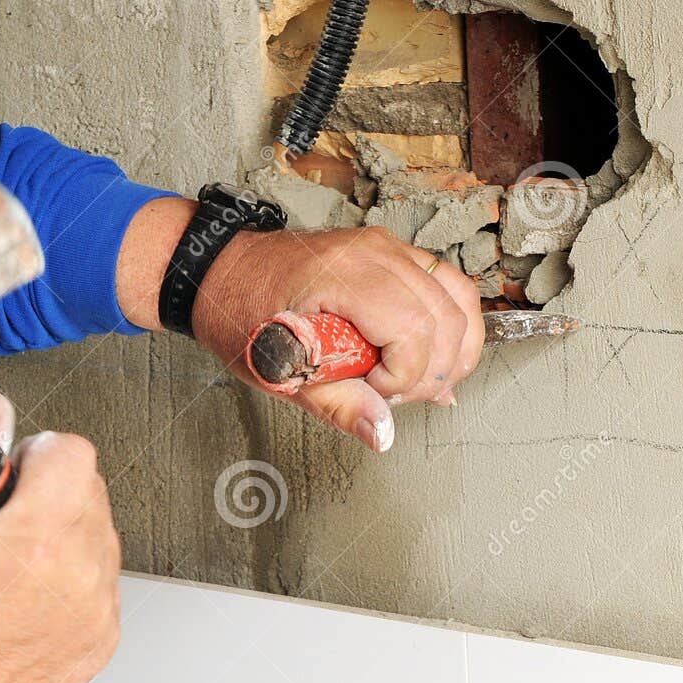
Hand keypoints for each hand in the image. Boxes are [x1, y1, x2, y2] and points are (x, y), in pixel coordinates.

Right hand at [0, 394, 121, 682]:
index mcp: (38, 535)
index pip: (72, 451)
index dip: (36, 454)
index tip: (12, 475)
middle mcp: (79, 569)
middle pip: (90, 489)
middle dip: (49, 493)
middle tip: (3, 524)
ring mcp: (98, 607)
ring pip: (100, 536)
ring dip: (65, 537)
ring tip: (12, 567)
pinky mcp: (103, 637)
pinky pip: (102, 583)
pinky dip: (73, 582)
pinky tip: (27, 600)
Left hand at [116, 198, 485, 452]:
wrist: (222, 272)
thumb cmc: (242, 314)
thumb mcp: (279, 371)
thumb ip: (339, 405)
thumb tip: (383, 433)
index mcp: (345, 276)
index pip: (415, 331)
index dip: (404, 377)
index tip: (373, 393)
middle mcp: (376, 253)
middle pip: (447, 317)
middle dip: (432, 371)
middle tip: (392, 395)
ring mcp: (390, 248)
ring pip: (460, 299)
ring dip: (452, 350)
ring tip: (417, 380)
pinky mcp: (396, 254)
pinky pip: (448, 285)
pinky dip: (450, 326)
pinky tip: (430, 357)